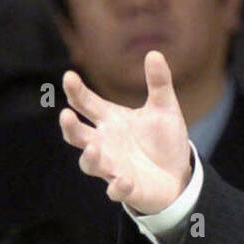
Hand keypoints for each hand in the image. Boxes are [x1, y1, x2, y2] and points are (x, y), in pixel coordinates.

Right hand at [58, 51, 192, 214]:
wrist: (178, 174)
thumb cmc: (163, 140)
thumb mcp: (165, 109)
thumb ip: (159, 83)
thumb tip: (153, 53)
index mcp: (110, 120)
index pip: (86, 103)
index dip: (76, 91)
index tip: (69, 77)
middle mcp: (105, 143)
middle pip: (77, 135)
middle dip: (70, 127)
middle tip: (66, 115)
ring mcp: (113, 167)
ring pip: (90, 164)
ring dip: (90, 157)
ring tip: (94, 147)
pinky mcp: (126, 188)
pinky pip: (116, 190)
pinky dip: (118, 186)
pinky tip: (125, 179)